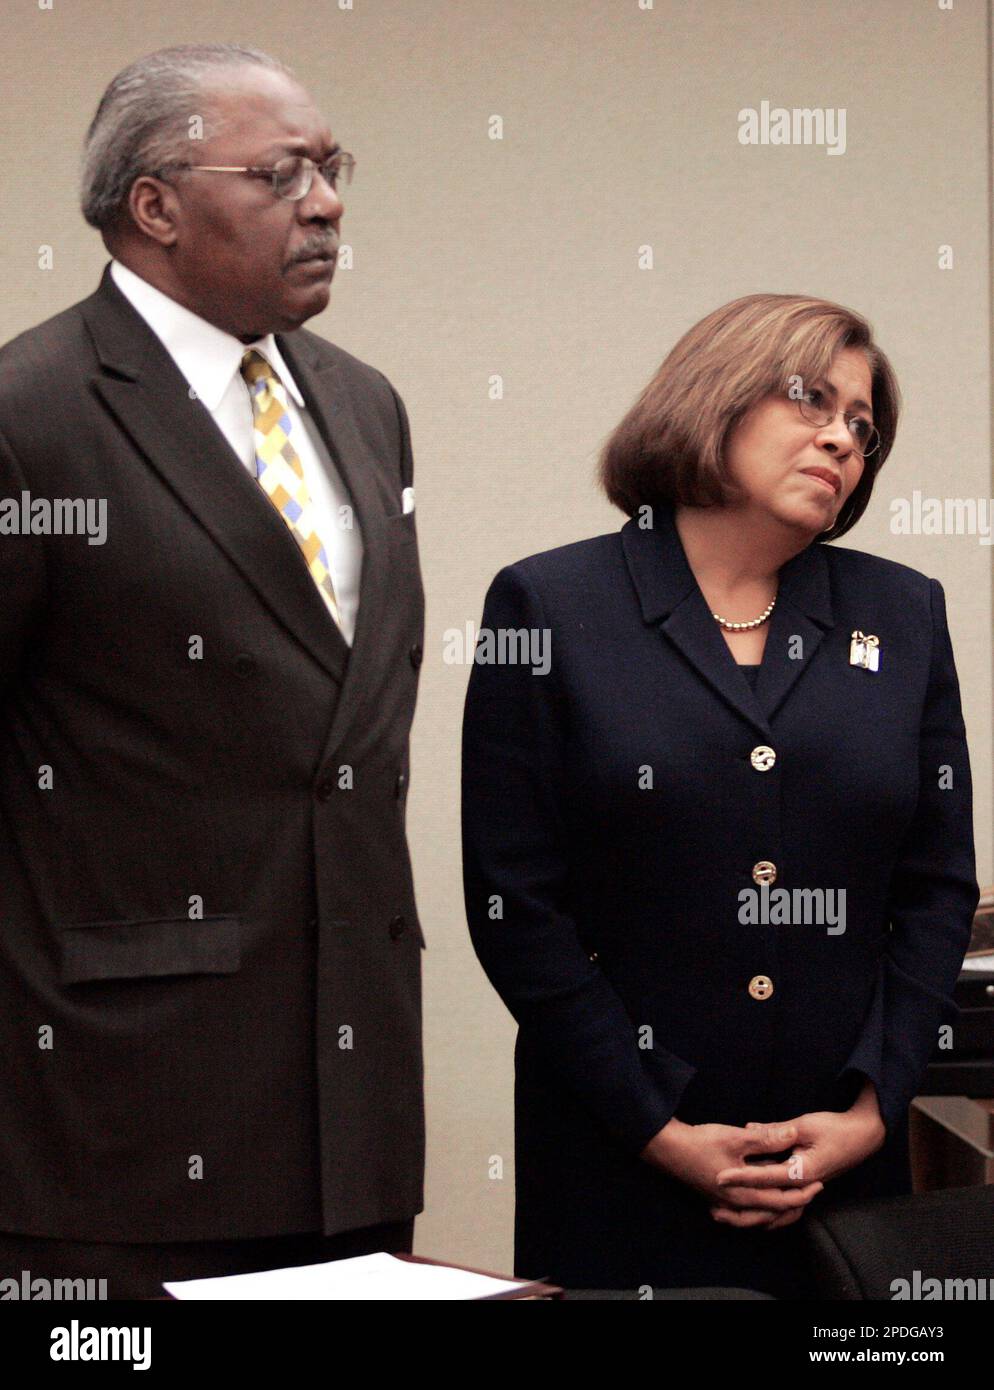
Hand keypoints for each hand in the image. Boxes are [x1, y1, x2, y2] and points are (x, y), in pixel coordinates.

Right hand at [640, 1118, 824, 1227]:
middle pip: (772, 1214)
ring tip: (792, 1200)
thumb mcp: (737, 1137)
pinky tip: (762, 1199)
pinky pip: (744, 1213)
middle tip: (811, 1194)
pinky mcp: (717, 1199)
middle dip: (794, 1206)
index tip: (819, 1184)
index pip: (781, 1200)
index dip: (802, 1193)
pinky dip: (758, 1210)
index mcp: (743, 1193)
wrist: (669, 1149)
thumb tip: (793, 1135)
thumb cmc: (702, 1142)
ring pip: (757, 1217)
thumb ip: (767, 1139)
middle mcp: (735, 1205)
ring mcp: (724, 1205)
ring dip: (777, 1211)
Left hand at [712, 1089, 886, 1228]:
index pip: (764, 1176)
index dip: (741, 1176)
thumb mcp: (804, 1125)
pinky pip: (783, 1205)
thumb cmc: (835, 1128)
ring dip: (753, 1214)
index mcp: (802, 1172)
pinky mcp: (804, 1185)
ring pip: (776, 1212)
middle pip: (768, 1204)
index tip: (719, 1177)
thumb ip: (775, 1130)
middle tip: (714, 1205)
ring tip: (726, 1214)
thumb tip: (748, 1128)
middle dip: (741, 1206)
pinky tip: (751, 1206)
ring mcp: (804, 1189)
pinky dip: (767, 1208)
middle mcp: (802, 1186)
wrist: (864, 1136)